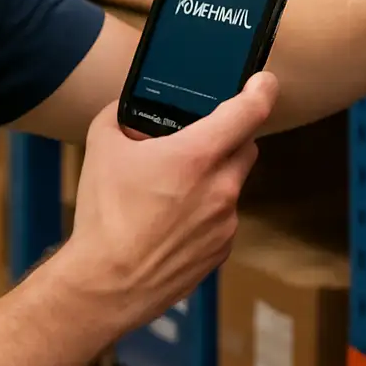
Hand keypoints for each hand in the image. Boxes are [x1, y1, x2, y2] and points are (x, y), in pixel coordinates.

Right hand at [62, 72, 278, 332]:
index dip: (262, 90)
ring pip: (232, 185)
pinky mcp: (221, 250)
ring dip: (213, 178)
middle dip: (230, 137)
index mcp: (197, 155)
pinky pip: (223, 218)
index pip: (250, 111)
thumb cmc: (104, 216)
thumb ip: (119, 115)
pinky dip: (206, 212)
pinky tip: (171, 221)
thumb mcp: (101, 147)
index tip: (264, 81)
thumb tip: (128, 107)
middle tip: (199, 139)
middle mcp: (220, 187)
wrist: (105, 284)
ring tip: (171, 189)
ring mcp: (225, 222)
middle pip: (246, 146)